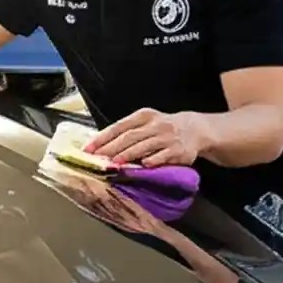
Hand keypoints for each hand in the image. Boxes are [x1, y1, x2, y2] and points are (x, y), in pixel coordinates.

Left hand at [83, 108, 209, 166]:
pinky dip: (152, 160)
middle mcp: (155, 124)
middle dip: (111, 148)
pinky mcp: (178, 150)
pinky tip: (142, 166)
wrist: (194, 128)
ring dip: (128, 155)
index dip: (102, 138)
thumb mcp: (146, 123)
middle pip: (129, 137)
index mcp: (143, 116)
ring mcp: (167, 137)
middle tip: (96, 158)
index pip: (118, 126)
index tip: (88, 148)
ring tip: (114, 163)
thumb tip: (101, 146)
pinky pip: (162, 155)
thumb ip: (127, 132)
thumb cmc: (162, 128)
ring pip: (143, 146)